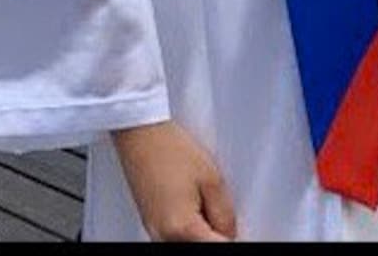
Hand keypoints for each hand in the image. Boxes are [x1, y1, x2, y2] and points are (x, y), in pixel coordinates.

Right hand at [112, 122, 235, 241]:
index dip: (232, 237)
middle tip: (218, 205)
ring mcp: (154, 232)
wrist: (141, 134)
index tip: (236, 227)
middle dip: (217, 232)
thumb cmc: (170, 149)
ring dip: (202, 229)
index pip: (217, 247)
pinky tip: (190, 199)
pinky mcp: (150, 224)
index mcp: (182, 229)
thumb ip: (225, 214)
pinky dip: (188, 223)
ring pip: (190, 242)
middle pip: (203, 245)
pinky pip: (176, 235)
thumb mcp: (212, 179)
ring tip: (202, 197)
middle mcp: (164, 237)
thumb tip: (232, 233)